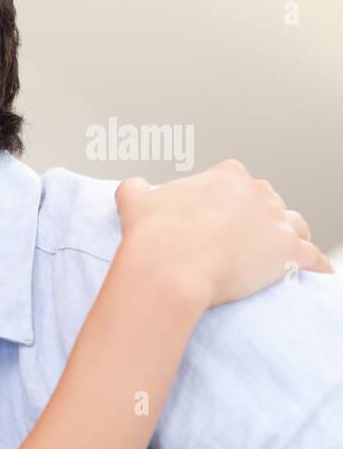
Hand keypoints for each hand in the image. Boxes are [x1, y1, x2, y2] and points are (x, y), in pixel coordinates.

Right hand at [115, 159, 331, 310]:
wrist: (169, 266)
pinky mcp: (290, 251)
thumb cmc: (152, 234)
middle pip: (268, 202)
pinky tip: (317, 271)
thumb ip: (135, 187)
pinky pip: (313, 257)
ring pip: (296, 225)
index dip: (230, 197)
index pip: (238, 178)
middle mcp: (258, 192)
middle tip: (245, 239)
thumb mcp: (135, 201)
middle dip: (260, 217)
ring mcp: (277, 221)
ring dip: (290, 236)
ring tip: (281, 252)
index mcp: (226, 177)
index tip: (219, 213)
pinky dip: (316, 264)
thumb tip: (132, 185)